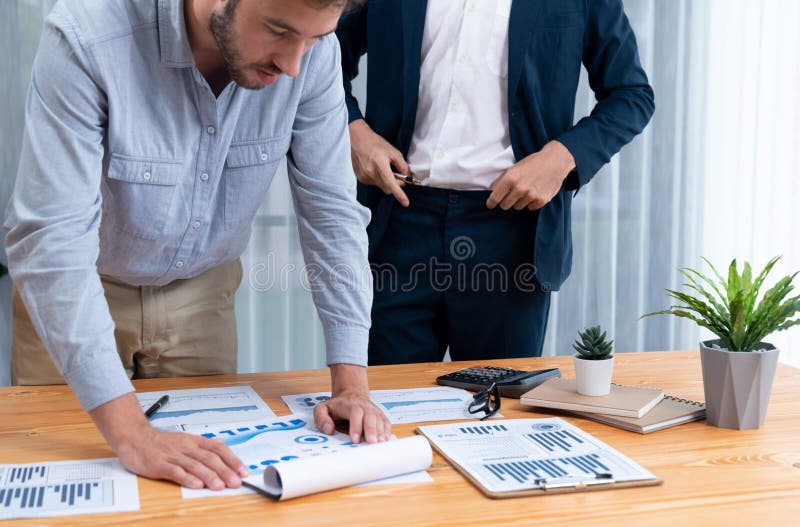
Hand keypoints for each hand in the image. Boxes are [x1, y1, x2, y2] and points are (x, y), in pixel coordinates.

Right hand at [90, 393, 247, 489]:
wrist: (134, 438)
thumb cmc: (161, 442)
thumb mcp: (186, 440)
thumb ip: (203, 446)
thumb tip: (223, 447)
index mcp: (194, 441)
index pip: (218, 449)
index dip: (232, 460)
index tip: (243, 471)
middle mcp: (186, 447)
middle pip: (209, 458)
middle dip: (225, 471)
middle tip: (235, 482)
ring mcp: (173, 455)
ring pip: (195, 465)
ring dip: (209, 476)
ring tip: (220, 486)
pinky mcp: (159, 464)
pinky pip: (175, 471)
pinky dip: (187, 478)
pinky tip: (196, 485)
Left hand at [313, 364, 391, 443]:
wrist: (351, 394)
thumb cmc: (337, 406)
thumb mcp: (322, 408)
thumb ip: (321, 418)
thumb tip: (329, 430)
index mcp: (350, 405)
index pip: (355, 413)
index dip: (356, 425)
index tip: (354, 439)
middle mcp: (364, 406)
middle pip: (370, 416)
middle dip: (371, 430)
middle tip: (371, 443)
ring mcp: (373, 411)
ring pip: (379, 419)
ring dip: (381, 432)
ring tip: (380, 444)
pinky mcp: (379, 416)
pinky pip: (386, 422)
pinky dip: (387, 431)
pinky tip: (385, 440)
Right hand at [348, 119, 409, 206]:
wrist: (356, 139)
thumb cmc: (375, 143)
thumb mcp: (393, 151)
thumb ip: (402, 165)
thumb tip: (407, 176)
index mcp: (379, 164)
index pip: (391, 184)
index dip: (399, 194)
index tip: (405, 203)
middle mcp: (370, 173)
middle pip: (387, 188)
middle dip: (396, 185)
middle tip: (399, 176)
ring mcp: (364, 177)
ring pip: (381, 186)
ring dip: (386, 181)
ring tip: (384, 167)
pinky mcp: (361, 178)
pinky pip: (374, 183)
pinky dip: (379, 179)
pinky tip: (375, 168)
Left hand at [486, 140, 575, 210]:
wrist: (555, 161)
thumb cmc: (534, 163)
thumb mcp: (514, 167)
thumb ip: (502, 180)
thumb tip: (492, 190)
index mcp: (510, 178)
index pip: (495, 198)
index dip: (491, 203)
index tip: (491, 205)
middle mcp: (519, 188)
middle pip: (505, 206)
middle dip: (507, 201)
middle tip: (512, 194)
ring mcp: (531, 195)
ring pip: (518, 207)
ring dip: (520, 201)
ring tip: (527, 190)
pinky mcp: (541, 200)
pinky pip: (530, 208)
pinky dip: (531, 202)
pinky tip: (535, 192)